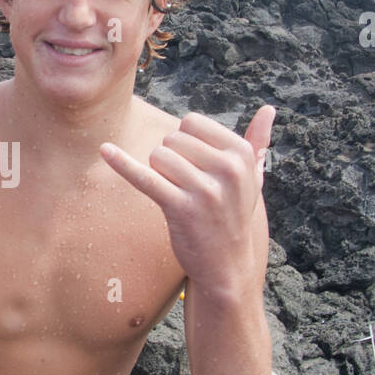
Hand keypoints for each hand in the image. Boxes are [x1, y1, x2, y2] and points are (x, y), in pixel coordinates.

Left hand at [100, 105, 275, 298]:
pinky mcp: (180, 208)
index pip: (191, 122)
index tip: (196, 166)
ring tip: (178, 196)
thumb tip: (269, 109)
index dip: (185, 142)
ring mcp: (205, 189)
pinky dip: (123, 163)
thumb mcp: (253, 179)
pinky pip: (145, 177)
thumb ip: (259, 142)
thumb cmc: (234, 215)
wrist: (227, 265)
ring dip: (159, 174)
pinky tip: (105, 150)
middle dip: (171, 159)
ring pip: (157, 156)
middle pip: (172, 138)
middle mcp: (228, 168)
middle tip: (187, 187)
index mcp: (242, 154)